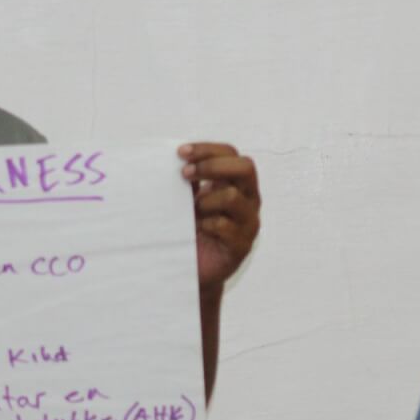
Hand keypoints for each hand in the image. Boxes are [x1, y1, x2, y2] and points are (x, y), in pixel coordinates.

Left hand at [179, 142, 259, 291]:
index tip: (180, 153)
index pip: (230, 154)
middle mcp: (248, 200)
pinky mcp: (242, 246)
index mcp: (236, 183)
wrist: (193, 270)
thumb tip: (170, 156)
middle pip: (245, 167)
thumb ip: (188, 179)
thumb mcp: (188, 199)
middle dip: (212, 166)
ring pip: (233, 197)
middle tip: (184, 174)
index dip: (207, 149)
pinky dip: (205, 224)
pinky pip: (224, 226)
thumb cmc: (191, 230)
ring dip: (205, 200)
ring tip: (192, 211)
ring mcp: (248, 223)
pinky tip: (195, 230)